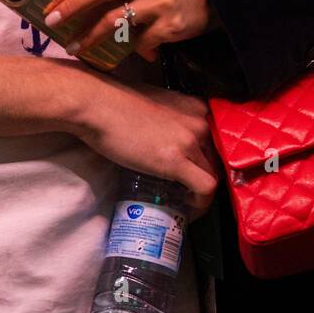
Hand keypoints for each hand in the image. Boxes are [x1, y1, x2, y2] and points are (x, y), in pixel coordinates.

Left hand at [44, 0, 213, 63]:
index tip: (52, 0)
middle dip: (72, 6)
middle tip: (51, 21)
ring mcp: (159, 2)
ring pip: (115, 20)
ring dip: (91, 36)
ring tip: (74, 46)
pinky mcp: (169, 25)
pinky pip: (139, 41)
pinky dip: (127, 48)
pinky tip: (120, 52)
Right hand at [69, 70, 220, 219]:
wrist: (97, 105)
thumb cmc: (116, 102)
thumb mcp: (155, 105)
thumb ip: (169, 119)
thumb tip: (166, 139)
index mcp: (195, 106)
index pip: (216, 140)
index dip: (206, 161)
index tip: (194, 173)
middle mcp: (199, 120)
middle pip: (215, 160)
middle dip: (202, 178)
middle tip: (187, 192)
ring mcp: (190, 140)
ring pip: (212, 175)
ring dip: (201, 195)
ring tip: (184, 203)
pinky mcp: (177, 159)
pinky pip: (204, 188)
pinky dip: (200, 204)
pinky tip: (187, 209)